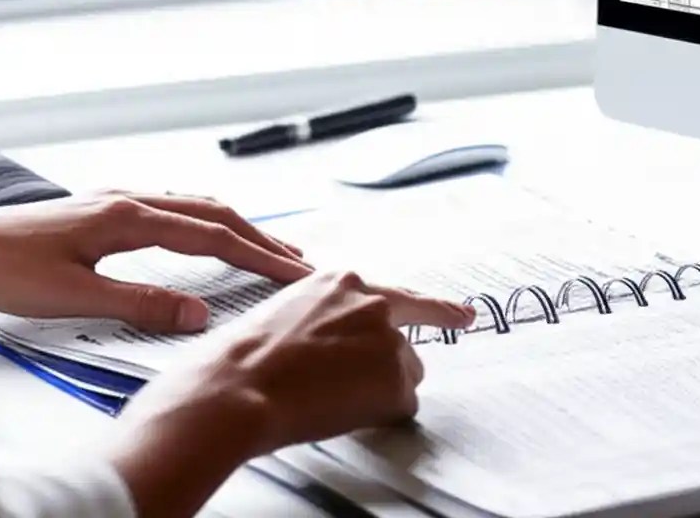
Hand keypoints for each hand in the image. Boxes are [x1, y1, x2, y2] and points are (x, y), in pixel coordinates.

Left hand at [0, 190, 313, 332]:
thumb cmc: (3, 269)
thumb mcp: (72, 297)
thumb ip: (139, 304)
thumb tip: (199, 313)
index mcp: (128, 218)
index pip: (213, 236)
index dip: (259, 256)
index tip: (294, 274)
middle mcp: (129, 201)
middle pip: (214, 214)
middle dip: (261, 238)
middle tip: (299, 263)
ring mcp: (118, 201)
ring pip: (196, 207)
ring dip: (237, 228)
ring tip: (269, 249)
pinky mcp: (106, 210)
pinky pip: (175, 209)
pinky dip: (208, 223)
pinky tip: (209, 235)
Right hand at [109, 271, 474, 517]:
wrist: (236, 387)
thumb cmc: (240, 359)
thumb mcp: (284, 317)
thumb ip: (324, 321)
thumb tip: (335, 347)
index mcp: (339, 282)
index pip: (397, 295)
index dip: (434, 309)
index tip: (463, 314)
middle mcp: (372, 303)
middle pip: (403, 342)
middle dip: (395, 361)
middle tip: (448, 336)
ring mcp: (387, 340)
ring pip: (402, 375)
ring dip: (376, 391)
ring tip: (327, 400)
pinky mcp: (395, 378)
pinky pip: (400, 407)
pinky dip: (378, 416)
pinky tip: (340, 414)